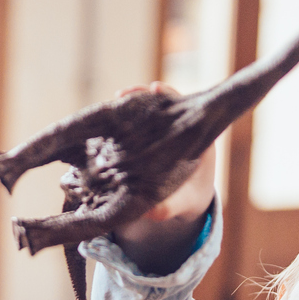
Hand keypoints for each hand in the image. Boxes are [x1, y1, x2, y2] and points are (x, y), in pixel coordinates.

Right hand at [115, 81, 217, 226]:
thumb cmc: (190, 198)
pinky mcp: (145, 138)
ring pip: (143, 112)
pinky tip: (103, 124)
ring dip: (126, 107)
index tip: (154, 87)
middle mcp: (178, 129)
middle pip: (160, 103)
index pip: (183, 107)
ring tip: (110, 104)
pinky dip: (119, 123)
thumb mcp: (183, 205)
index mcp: (195, 137)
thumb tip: (152, 212)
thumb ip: (169, 207)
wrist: (185, 201)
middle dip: (140, 96)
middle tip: (122, 94)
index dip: (168, 96)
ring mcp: (160, 131)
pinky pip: (132, 126)